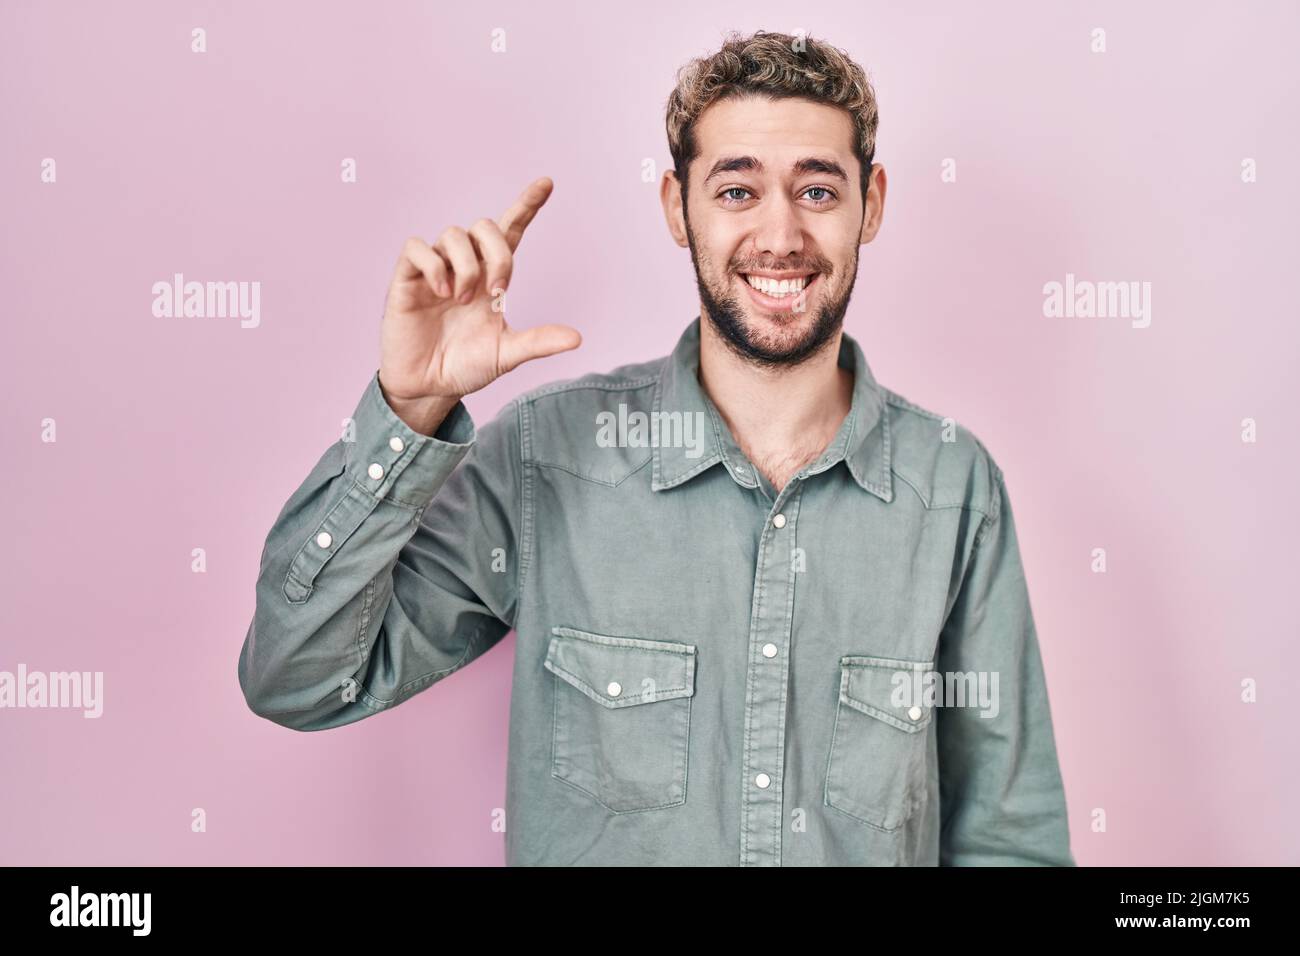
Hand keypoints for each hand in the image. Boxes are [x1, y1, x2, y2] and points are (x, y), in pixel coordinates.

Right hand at [377, 176, 580, 431]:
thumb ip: (538, 342)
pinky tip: (440, 293)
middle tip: (496, 292)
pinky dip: (434, 266)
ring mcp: (435, 270)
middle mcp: (464, 266)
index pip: (510, 231)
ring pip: (453, 234)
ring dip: (466, 267)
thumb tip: (577, 339)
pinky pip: (418, 247)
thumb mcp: (506, 354)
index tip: (547, 183)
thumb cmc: (465, 366)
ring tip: (461, 301)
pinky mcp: (406, 278)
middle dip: (498, 253)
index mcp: (491, 277)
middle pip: (485, 226)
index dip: (526, 205)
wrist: (429, 387)